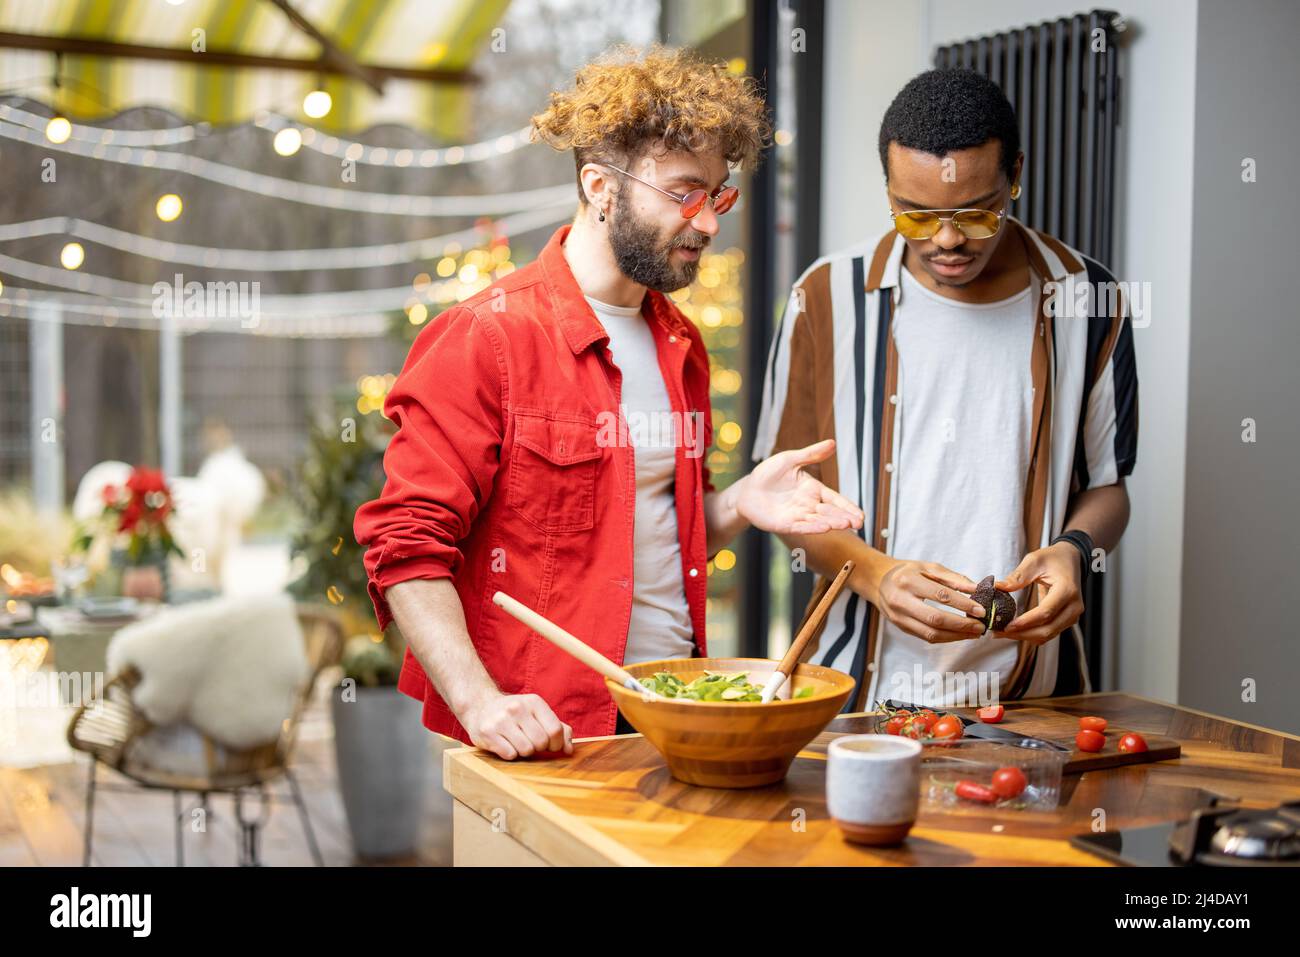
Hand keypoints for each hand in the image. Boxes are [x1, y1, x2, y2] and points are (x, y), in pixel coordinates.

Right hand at [458, 692, 572, 759]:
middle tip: (531, 742)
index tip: (550, 745)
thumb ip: (559, 729)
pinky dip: (510, 754)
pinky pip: (510, 754)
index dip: (556, 744)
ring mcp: (501, 720)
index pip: (555, 730)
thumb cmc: (516, 715)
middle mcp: (517, 708)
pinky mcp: (487, 732)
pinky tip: (505, 744)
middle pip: (541, 742)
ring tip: (517, 742)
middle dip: (539, 748)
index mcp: (534, 702)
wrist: (481, 707)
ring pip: (526, 750)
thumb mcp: (538, 714)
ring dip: (524, 752)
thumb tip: (569, 750)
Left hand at [739, 439, 864, 534]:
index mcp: (813, 490)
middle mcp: (808, 505)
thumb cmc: (768, 474)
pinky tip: (825, 528)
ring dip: (833, 523)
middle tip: (859, 522)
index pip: (835, 499)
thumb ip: (811, 454)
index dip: (848, 507)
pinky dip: (813, 527)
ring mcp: (798, 516)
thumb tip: (832, 442)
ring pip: (819, 521)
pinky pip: (802, 526)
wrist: (747, 489)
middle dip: (845, 517)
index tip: (861, 514)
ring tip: (847, 525)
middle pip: (830, 512)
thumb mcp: (790, 460)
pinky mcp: (785, 524)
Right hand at [875, 560, 988, 643]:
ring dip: (956, 636)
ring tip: (974, 633)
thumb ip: (954, 578)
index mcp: (908, 581)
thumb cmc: (907, 572)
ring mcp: (899, 617)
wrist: (878, 581)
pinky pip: (926, 637)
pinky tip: (959, 634)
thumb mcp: (928, 567)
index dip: (963, 604)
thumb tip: (978, 589)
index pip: (940, 595)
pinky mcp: (901, 627)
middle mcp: (901, 600)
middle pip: (935, 619)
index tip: (981, 610)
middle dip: (962, 624)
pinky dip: (946, 637)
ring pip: (931, 634)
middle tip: (980, 626)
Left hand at [995, 543, 1083, 644]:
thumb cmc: (1053, 558)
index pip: (1046, 612)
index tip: (1007, 625)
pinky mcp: (1066, 620)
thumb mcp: (1034, 560)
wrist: (1070, 560)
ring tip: (1002, 632)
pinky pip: (1049, 632)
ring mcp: (1072, 615)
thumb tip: (998, 587)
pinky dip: (1031, 634)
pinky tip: (1015, 631)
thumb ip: (1018, 576)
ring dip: (1025, 636)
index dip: (1026, 621)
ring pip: (1048, 634)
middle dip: (1021, 634)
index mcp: (1067, 590)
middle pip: (1047, 629)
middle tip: (998, 632)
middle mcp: (1073, 606)